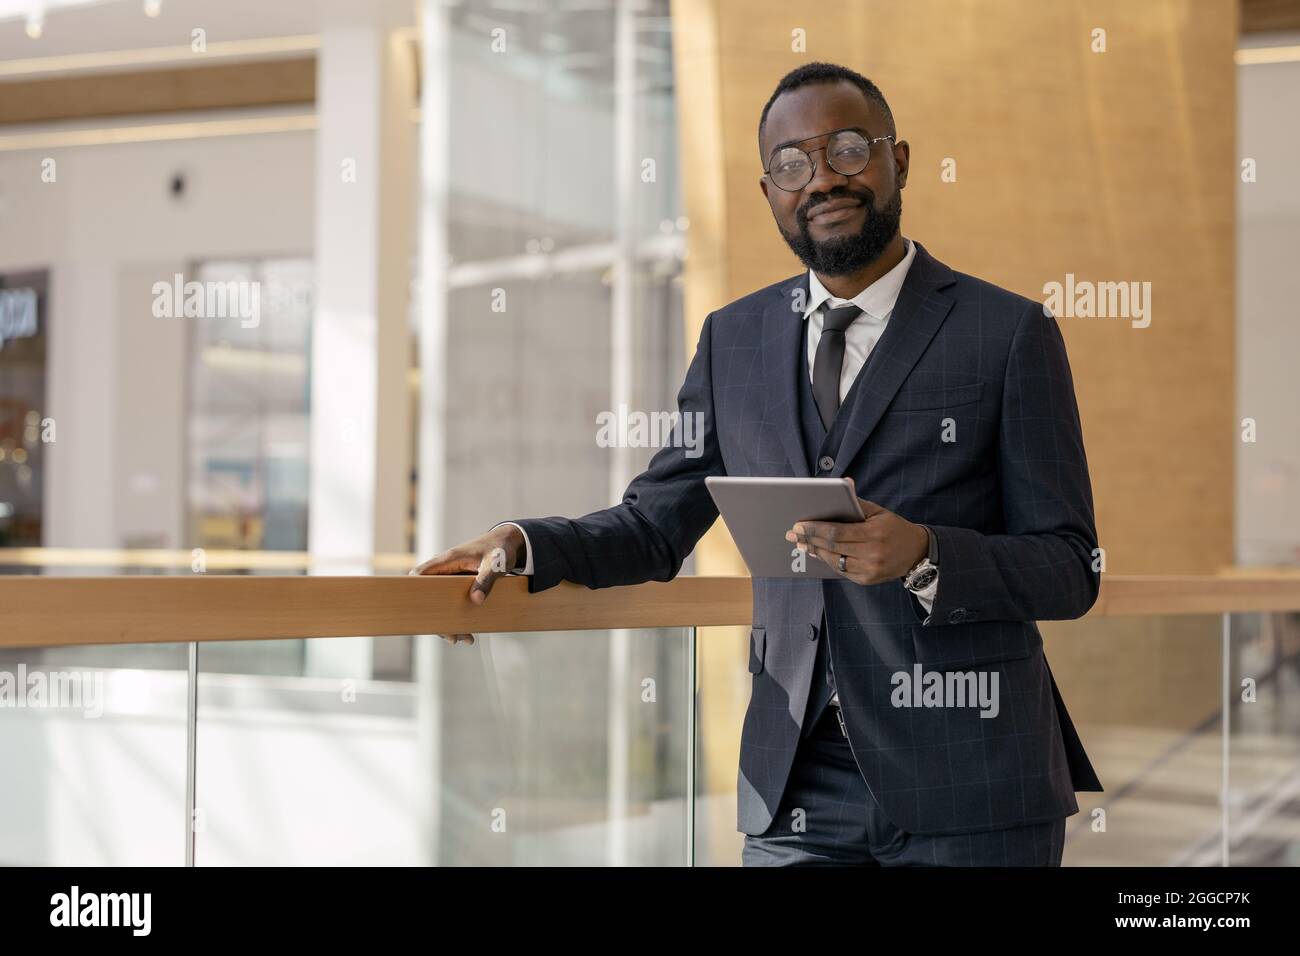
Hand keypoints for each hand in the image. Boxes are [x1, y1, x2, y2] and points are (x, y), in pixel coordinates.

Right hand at [409, 524, 526, 644]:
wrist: (509, 544)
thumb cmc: (500, 549)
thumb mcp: (496, 564)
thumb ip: (486, 580)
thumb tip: (476, 600)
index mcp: (449, 560)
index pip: (420, 573)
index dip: (414, 590)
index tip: (419, 610)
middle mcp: (446, 569)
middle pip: (429, 595)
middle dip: (437, 617)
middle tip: (452, 636)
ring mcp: (452, 577)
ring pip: (441, 602)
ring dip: (449, 621)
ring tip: (465, 639)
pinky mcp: (460, 585)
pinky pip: (452, 602)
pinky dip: (457, 616)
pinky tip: (468, 632)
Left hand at [785, 499, 927, 585]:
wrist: (916, 553)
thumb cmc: (893, 528)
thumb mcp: (879, 512)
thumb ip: (857, 501)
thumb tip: (843, 483)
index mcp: (874, 534)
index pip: (837, 532)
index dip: (815, 529)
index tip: (799, 525)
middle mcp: (872, 554)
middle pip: (833, 547)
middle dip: (809, 540)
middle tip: (792, 534)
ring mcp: (870, 570)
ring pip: (835, 561)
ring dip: (815, 552)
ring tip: (801, 543)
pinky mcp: (867, 580)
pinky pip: (842, 571)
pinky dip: (829, 561)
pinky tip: (818, 552)